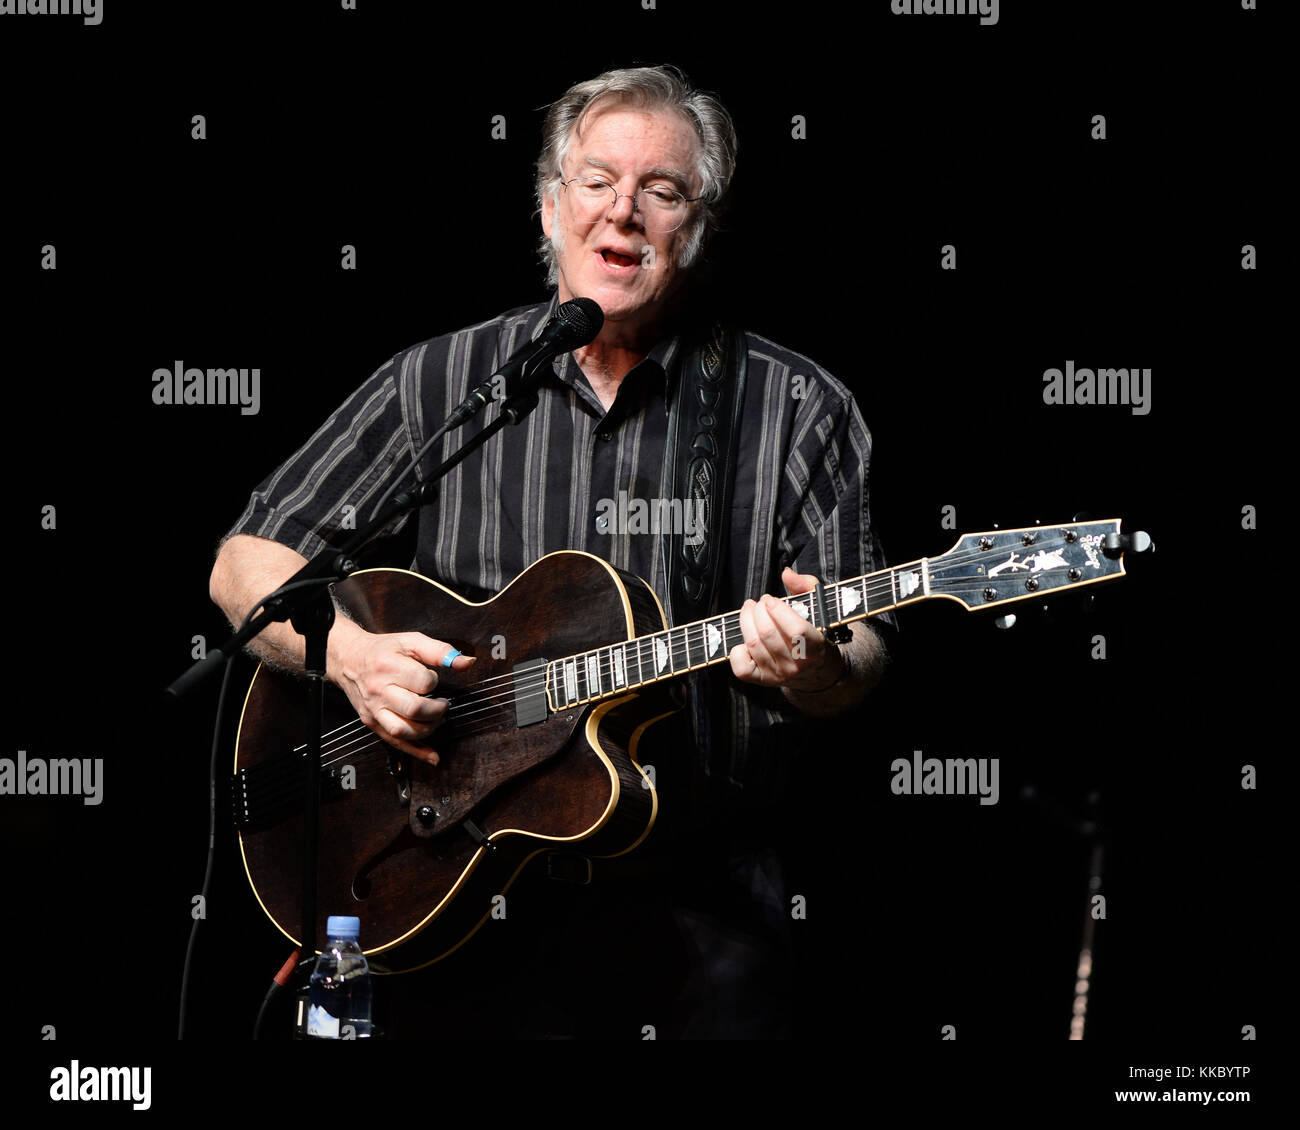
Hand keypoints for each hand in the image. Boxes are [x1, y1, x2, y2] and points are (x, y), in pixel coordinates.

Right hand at [326, 619, 474, 763]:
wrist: (349, 659)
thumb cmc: (383, 650)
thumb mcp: (411, 642)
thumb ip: (440, 651)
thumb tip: (467, 662)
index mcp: (389, 666)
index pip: (422, 681)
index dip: (434, 681)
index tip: (432, 680)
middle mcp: (379, 690)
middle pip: (414, 709)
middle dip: (436, 709)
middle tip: (442, 703)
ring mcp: (374, 709)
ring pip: (403, 730)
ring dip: (428, 729)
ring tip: (436, 719)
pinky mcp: (371, 722)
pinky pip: (394, 743)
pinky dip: (416, 752)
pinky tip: (432, 755)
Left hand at [729, 567, 842, 692]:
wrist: (817, 671)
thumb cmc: (816, 634)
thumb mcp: (819, 608)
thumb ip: (806, 586)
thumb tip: (786, 574)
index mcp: (816, 647)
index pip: (796, 630)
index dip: (778, 610)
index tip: (770, 599)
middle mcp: (797, 665)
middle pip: (767, 633)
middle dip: (758, 611)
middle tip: (759, 603)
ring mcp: (778, 675)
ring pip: (753, 644)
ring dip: (746, 621)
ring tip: (750, 610)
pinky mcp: (762, 680)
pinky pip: (742, 667)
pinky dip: (738, 650)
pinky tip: (746, 637)